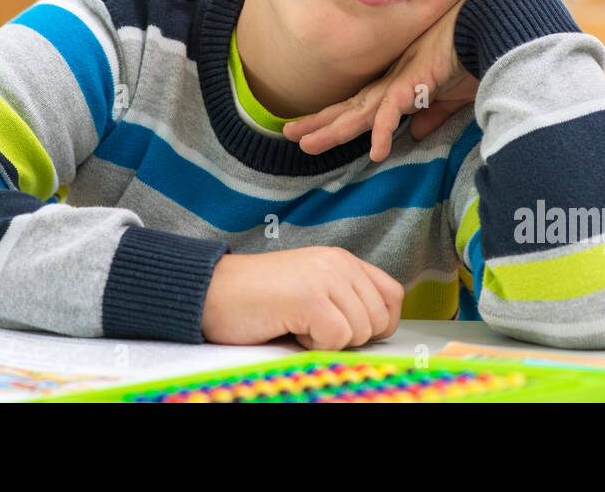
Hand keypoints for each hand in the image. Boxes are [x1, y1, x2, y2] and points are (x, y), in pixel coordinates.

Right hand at [201, 248, 404, 349]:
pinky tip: (290, 328)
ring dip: (330, 341)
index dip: (379, 323)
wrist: (211, 292)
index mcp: (342, 260)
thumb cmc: (258, 299)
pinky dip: (315, 345)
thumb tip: (379, 330)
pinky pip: (337, 339)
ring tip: (298, 324)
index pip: (393, 295)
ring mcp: (324, 277)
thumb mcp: (312, 289)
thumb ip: (346, 298)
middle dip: (351, 337)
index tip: (348, 331)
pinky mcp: (309, 297)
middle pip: (380, 320)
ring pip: (360, 331)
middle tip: (314, 327)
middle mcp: (338, 262)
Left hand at [283, 0, 514, 162]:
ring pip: (359, 112)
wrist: (488, 22)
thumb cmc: (472, 53)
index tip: (312, 130)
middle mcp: (392, 82)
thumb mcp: (449, 94)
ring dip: (332, 129)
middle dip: (319, 123)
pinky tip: (375, 152)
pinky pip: (394, 111)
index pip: (360, 106)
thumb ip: (431, 113)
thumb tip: (416, 133)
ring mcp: (400, 82)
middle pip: (349, 108)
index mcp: (398, 83)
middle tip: (288, 133)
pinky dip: (383, 131)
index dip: (336, 118)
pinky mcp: (415, 82)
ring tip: (303, 142)